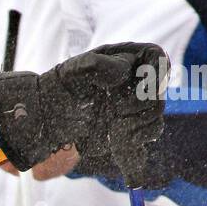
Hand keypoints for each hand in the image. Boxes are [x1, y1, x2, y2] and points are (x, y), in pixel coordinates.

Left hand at [0, 43, 167, 180]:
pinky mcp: (130, 130)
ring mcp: (134, 108)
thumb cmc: (62, 86)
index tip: (143, 88)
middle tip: (116, 110)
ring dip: (137, 126)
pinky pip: (146, 138)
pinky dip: (137, 145)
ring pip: (154, 119)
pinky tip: (121, 146)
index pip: (157, 59)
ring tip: (113, 126)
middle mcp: (136, 83)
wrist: (49, 116)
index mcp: (127, 60)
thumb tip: (123, 71)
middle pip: (157, 95)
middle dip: (139, 106)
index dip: (155, 74)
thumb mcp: (77, 70)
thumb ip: (101, 66)